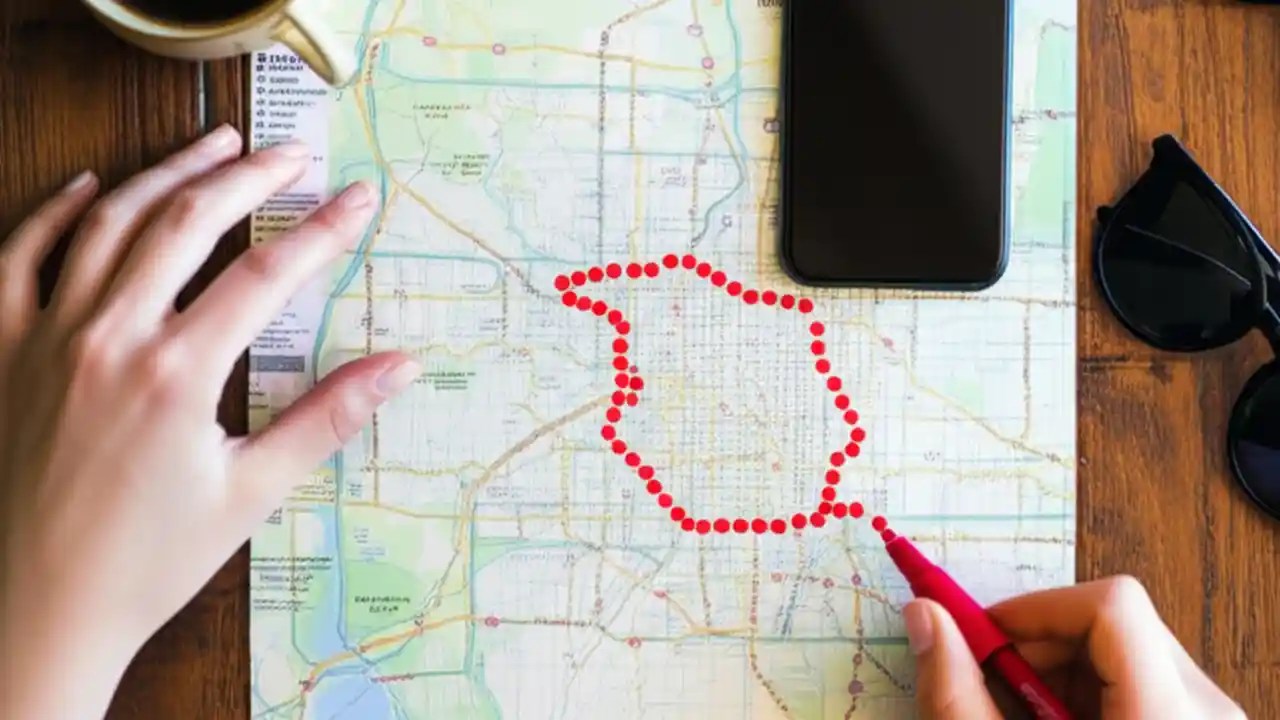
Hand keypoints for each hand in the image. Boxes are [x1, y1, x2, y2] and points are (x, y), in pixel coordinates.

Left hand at [0, 125, 419, 718]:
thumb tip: (399, 367)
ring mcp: (47, 337)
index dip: (322, 230)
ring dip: (167, 173)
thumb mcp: (251, 492)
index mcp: (177, 375)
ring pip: (108, 221)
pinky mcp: (4, 350)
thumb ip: (327, 418)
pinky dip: (55, 211)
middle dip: (249, 178)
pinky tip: (91, 185)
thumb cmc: (148, 561)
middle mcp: (109, 338)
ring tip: (215, 145)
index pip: (266, 274)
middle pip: (188, 223)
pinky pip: (20, 256)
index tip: (359, 197)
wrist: (36, 610)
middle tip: (292, 155)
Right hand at [905, 575, 1244, 718]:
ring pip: (1127, 649)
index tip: (986, 637)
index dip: (1038, 609)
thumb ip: (957, 694)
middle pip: (1116, 621)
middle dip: (1040, 646)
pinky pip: (1143, 680)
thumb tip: (925, 617)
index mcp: (1164, 716)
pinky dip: (1088, 695)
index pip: (1112, 605)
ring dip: (1059, 672)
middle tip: (993, 688)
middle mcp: (1204, 711)